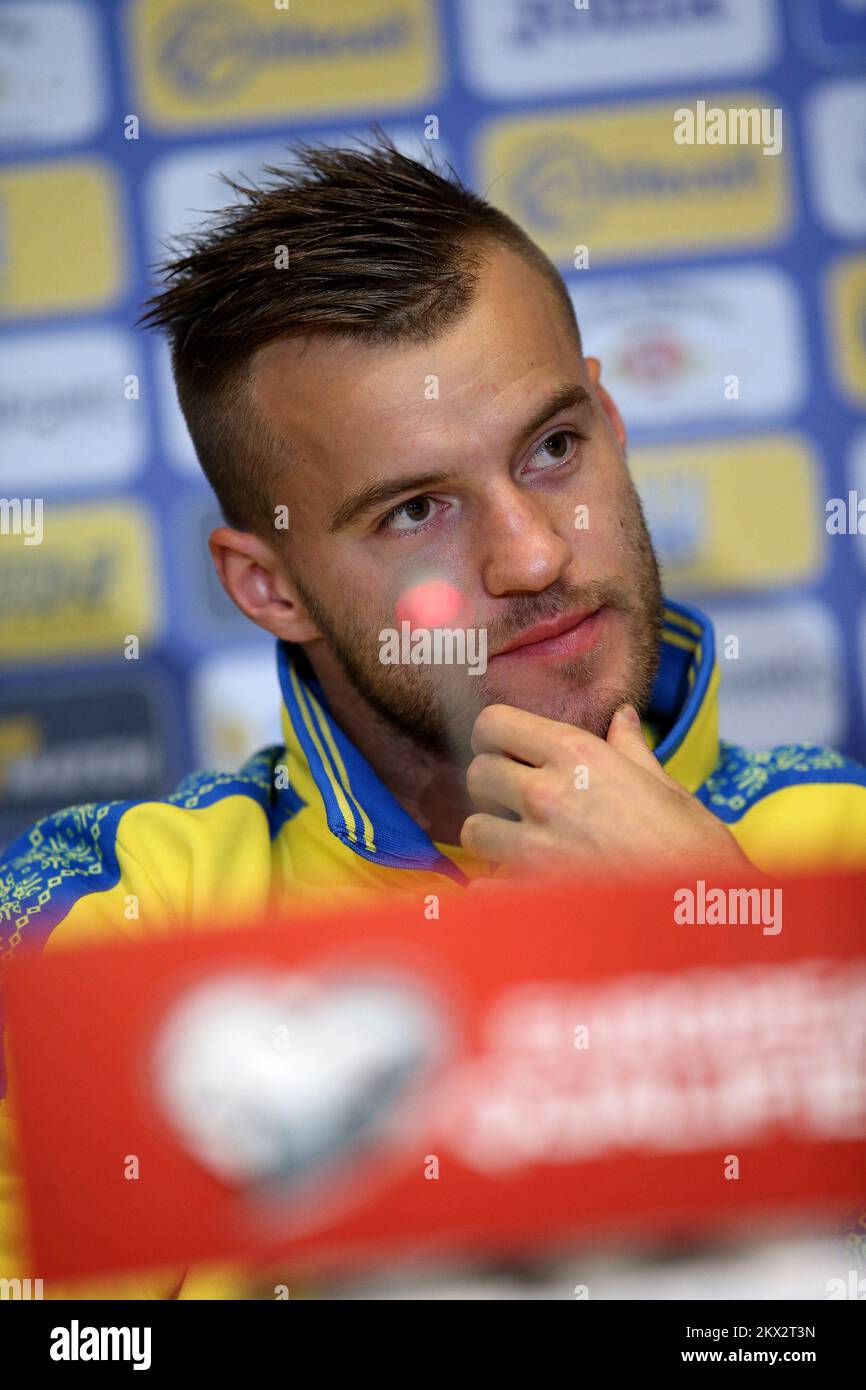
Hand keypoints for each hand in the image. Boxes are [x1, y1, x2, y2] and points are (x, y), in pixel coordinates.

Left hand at [460, 702, 752, 880]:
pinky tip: (522, 892)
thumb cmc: (696, 849)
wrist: (705, 918)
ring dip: (493, 839)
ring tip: (521, 848)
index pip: (493, 724)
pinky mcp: (529, 895)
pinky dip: (495, 892)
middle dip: (492, 788)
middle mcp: (547, 794)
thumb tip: (622, 717)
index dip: (493, 738)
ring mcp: (534, 847)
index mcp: (579, 755)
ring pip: (474, 831)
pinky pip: (483, 887)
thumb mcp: (667, 790)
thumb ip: (630, 751)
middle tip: (516, 803)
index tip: (506, 752)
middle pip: (477, 774)